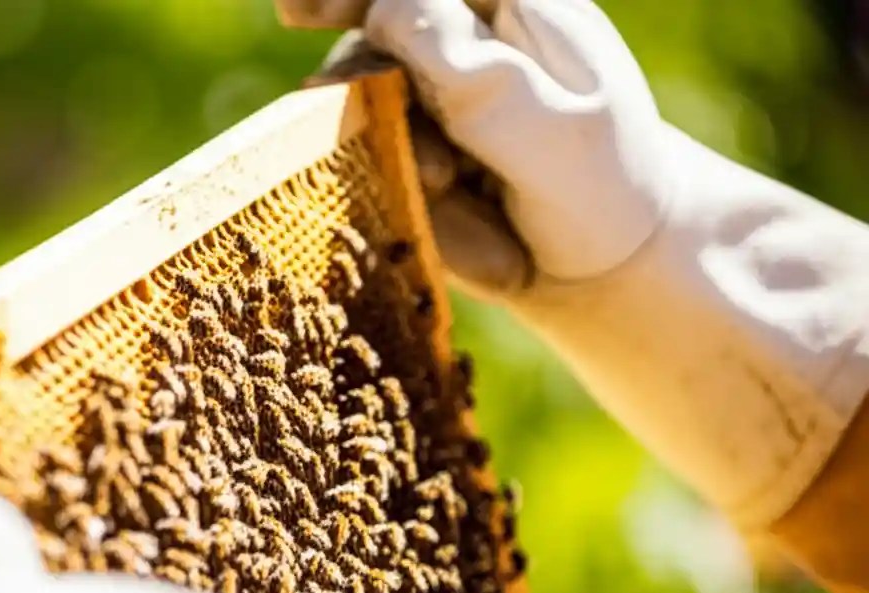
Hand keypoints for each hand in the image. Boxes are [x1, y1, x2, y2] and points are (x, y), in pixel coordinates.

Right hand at [337, 0, 868, 531]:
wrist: (604, 265)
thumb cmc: (598, 188)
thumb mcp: (544, 128)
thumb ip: (468, 69)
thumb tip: (383, 2)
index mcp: (508, 4)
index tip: (290, 8)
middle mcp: (462, 36)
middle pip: (373, 37)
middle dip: (379, 95)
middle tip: (439, 166)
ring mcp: (433, 89)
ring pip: (363, 103)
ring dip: (401, 155)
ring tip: (460, 191)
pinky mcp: (412, 139)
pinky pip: (370, 154)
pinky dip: (405, 189)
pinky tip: (456, 207)